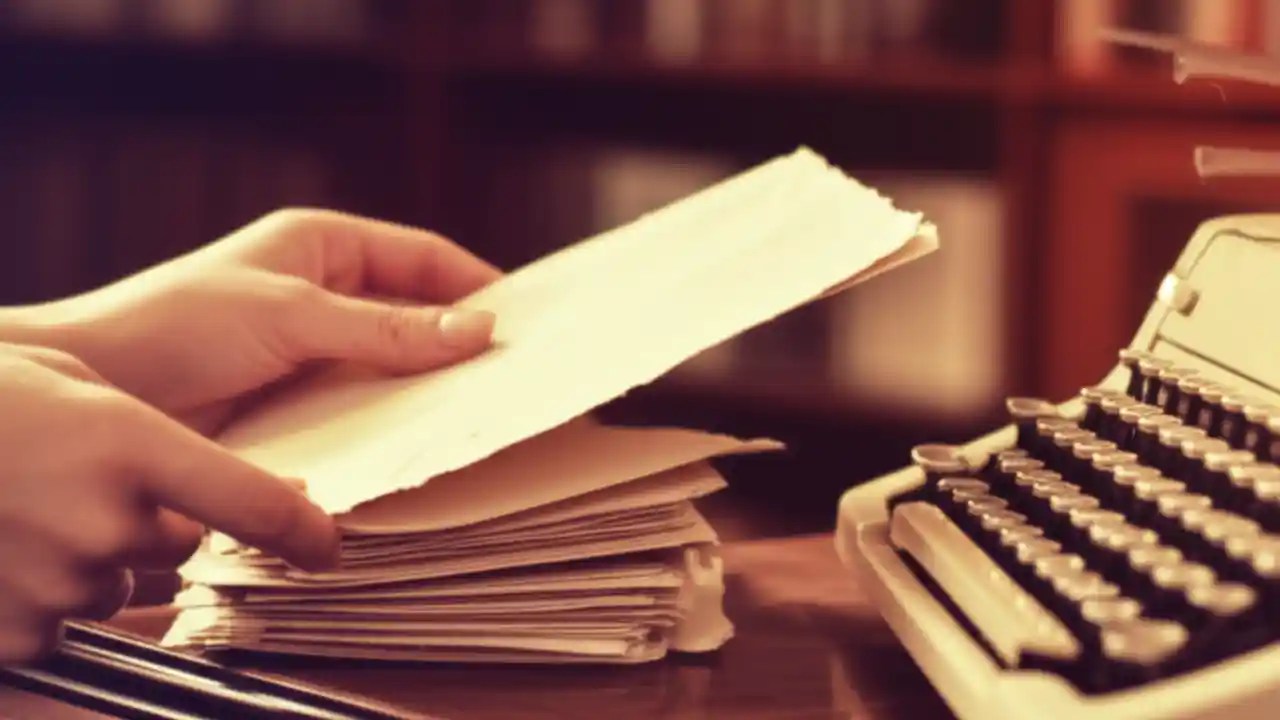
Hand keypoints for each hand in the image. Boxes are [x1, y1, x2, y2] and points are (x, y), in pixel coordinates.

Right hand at [0, 342, 337, 661]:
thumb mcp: (75, 383)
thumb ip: (156, 439)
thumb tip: (240, 490)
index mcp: (128, 444)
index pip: (255, 507)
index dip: (302, 534)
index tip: (326, 548)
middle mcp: (100, 520)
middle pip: (177, 545)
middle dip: (155, 521)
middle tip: (86, 482)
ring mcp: (50, 582)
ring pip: (114, 581)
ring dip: (92, 556)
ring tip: (27, 507)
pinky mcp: (10, 634)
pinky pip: (58, 623)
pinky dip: (39, 594)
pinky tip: (0, 546)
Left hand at [5, 208, 500, 433]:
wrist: (96, 390)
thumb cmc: (176, 324)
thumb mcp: (291, 314)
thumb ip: (386, 327)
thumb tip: (480, 330)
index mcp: (324, 247)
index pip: (424, 258)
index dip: (477, 285)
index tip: (526, 320)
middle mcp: (324, 297)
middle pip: (416, 317)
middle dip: (461, 346)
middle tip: (518, 378)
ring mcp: (312, 354)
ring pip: (393, 371)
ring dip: (429, 394)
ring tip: (482, 419)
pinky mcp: (298, 406)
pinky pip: (362, 414)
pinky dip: (392, 429)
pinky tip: (421, 449)